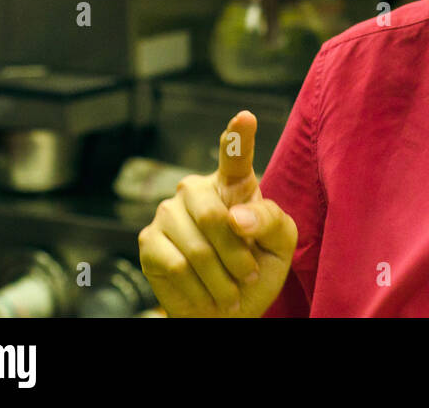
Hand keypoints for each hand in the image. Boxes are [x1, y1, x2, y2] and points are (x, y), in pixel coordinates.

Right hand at [138, 110, 297, 316]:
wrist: (226, 311)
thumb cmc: (256, 269)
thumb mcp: (279, 245)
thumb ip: (269, 221)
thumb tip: (236, 217)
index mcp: (234, 185)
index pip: (235, 157)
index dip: (239, 136)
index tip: (245, 117)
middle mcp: (197, 191)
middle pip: (215, 217)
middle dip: (237, 256)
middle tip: (250, 276)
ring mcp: (169, 212)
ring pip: (197, 247)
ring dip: (220, 279)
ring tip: (231, 293)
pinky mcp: (149, 241)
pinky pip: (176, 265)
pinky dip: (197, 287)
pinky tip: (205, 294)